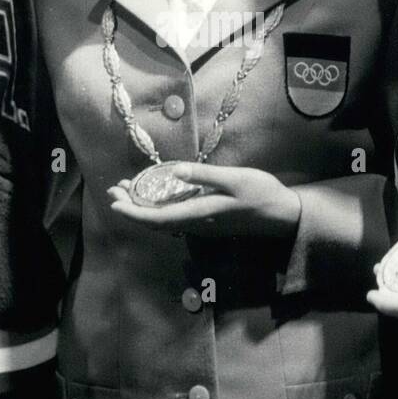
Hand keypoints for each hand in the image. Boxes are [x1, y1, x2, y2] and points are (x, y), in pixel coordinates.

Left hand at [107, 163, 300, 238]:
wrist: (284, 216)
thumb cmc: (262, 194)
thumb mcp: (235, 179)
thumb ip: (204, 176)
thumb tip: (174, 172)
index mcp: (201, 214)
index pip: (158, 219)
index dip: (133, 213)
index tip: (114, 203)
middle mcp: (197, 225)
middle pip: (156, 222)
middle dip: (132, 208)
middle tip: (113, 191)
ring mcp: (203, 226)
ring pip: (164, 221)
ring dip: (143, 208)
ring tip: (127, 191)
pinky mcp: (208, 223)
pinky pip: (175, 219)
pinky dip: (158, 208)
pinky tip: (156, 196)